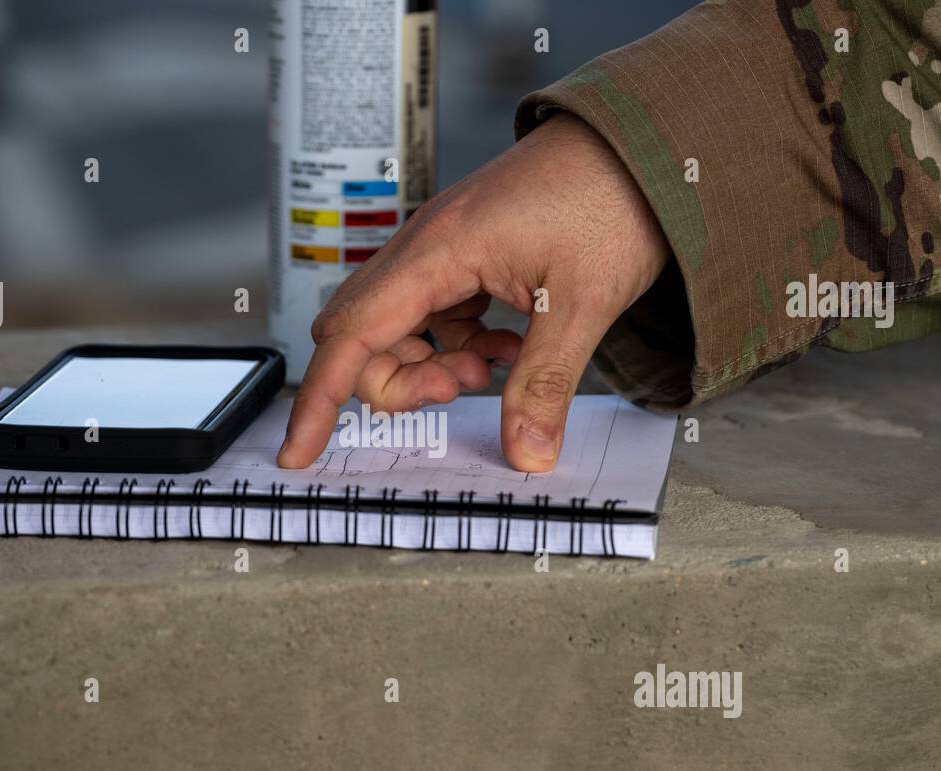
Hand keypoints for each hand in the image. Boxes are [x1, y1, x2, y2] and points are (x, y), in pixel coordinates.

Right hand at [276, 112, 668, 472]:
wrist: (643, 145)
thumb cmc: (610, 199)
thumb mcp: (581, 306)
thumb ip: (544, 385)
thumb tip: (527, 455)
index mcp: (437, 251)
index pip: (351, 337)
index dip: (320, 400)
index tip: (297, 452)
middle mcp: (425, 248)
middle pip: (363, 337)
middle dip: (398, 383)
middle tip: (464, 391)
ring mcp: (442, 251)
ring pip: (399, 330)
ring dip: (433, 366)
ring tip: (498, 368)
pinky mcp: (465, 257)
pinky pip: (436, 318)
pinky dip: (460, 346)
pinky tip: (510, 347)